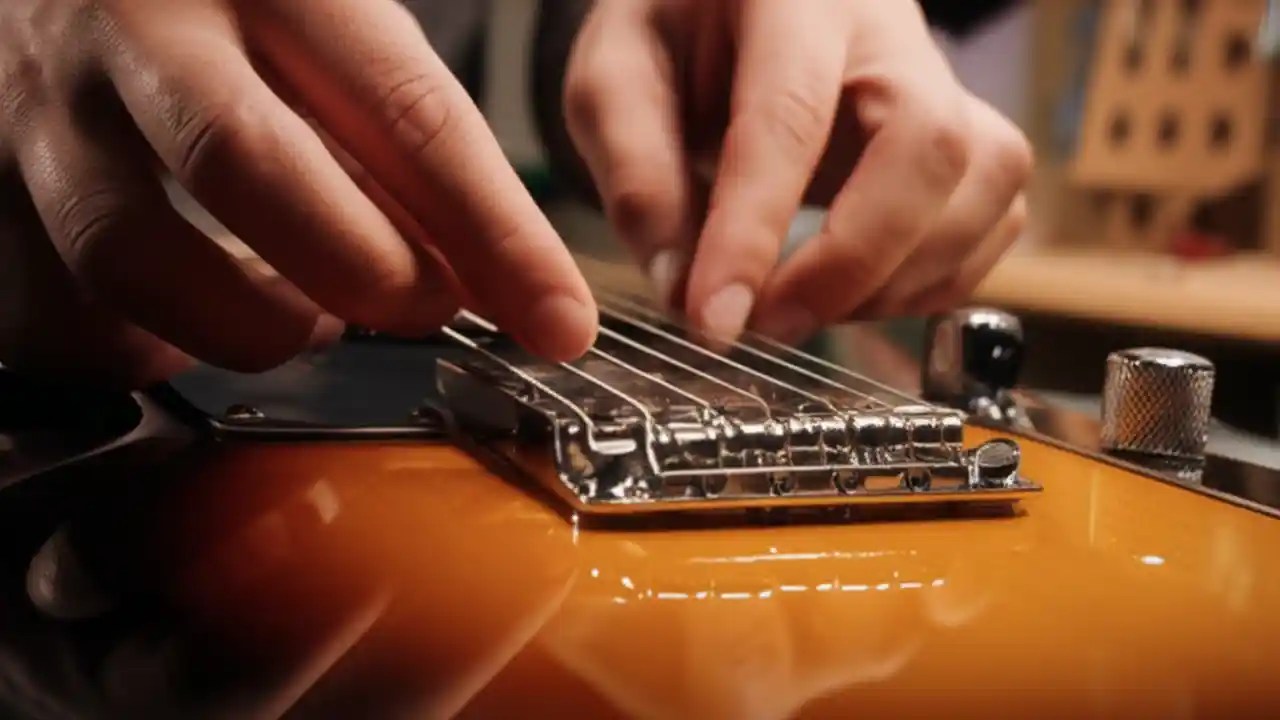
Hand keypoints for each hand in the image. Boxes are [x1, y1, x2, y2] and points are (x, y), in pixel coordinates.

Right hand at [0, 0, 596, 386]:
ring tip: (307, 316)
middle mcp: (137, 28)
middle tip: (421, 304)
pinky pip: (63, 309)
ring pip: (136, 257)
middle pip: (252, 173)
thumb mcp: (328, 22)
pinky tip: (196, 321)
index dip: (496, 233)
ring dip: (253, 321)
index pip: (405, 111)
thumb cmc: (225, 7)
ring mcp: (42, 108)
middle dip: (363, 273)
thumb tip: (492, 270)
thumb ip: (402, 127)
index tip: (559, 320)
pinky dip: (147, 345)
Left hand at [563, 0, 1031, 344]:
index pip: (789, 118)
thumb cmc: (669, 36)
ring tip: (802, 308)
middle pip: (928, 144)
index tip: (713, 319)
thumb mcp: (613, 83)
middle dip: (852, 261)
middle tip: (769, 324)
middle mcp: (887, 27)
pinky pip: (994, 215)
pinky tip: (856, 293)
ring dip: (898, 279)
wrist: (725, 6)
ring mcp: (941, 77)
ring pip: (984, 181)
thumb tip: (681, 286)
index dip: (754, 232)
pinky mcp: (964, 131)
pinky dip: (932, 280)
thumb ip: (636, 175)